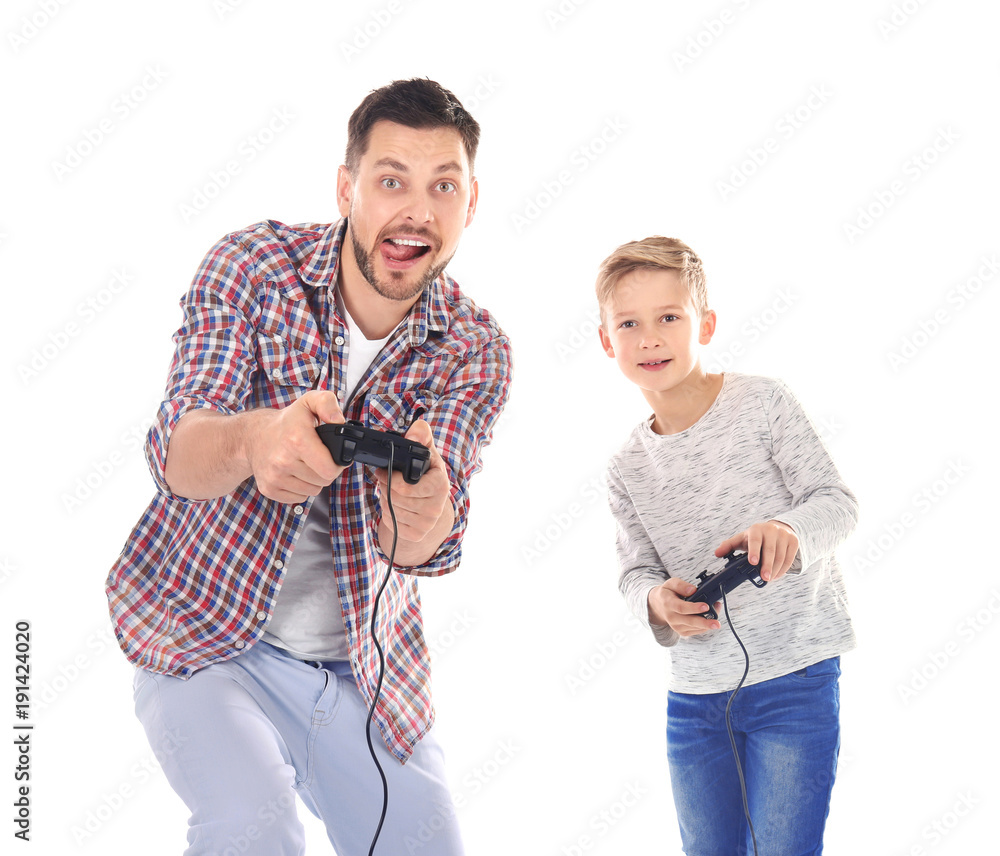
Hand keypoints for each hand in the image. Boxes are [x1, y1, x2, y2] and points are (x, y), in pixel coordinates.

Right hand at [247, 390, 346, 502]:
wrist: (253, 436)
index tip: (332, 454)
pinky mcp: (268, 489)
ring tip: (305, 462)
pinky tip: (294, 472)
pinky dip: (301, 488)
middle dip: (326, 470)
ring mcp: (274, 477)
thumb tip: (338, 421)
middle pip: (324, 481)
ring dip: (314, 479)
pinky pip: (299, 498)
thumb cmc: (287, 421)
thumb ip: (327, 403)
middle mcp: (283, 460)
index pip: (330, 469)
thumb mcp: (309, 402)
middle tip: (318, 456)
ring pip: (313, 491)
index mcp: (297, 439)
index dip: (337, 463)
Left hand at [373, 419, 454, 560]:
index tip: (387, 470)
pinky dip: (388, 513)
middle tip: (387, 478)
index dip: (391, 478)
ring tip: (393, 490)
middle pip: (394, 498)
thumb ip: (421, 435)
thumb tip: (416, 430)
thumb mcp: (426, 451)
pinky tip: (396, 505)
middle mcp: (436, 507)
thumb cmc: (426, 473)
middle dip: (385, 485)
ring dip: (385, 498)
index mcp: (440, 485)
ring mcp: (427, 523)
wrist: (432, 503)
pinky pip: (391, 523)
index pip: (406, 487)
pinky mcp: (416, 535)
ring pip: (391, 510)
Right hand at [647, 578, 720, 636]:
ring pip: (694, 627)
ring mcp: (676, 626)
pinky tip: (711, 618)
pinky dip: (705, 626)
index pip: (681, 607)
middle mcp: (671, 617)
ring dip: (708, 622)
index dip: (694, 608)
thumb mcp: (671, 584)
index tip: (706, 606)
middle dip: (704, 622)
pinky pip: (696, 631)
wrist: (658, 606)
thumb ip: (681, 585)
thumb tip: (692, 590)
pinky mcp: (682, 632)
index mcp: (668, 603)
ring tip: (717, 611)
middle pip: (689, 621)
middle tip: (717, 623)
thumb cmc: (667, 593)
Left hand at [715, 519, 798, 582]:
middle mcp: (771, 530)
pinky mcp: (794, 541)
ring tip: (769, 579)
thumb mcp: (742, 539)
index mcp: (756, 529)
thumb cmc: (756, 537)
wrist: (778, 528)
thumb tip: (716, 553)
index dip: (754, 551)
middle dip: (767, 566)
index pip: (755, 540)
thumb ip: (729, 545)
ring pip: (781, 556)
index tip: (753, 562)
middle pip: (770, 550)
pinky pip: (790, 558)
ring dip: (776, 570)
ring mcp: (784, 535)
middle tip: (764, 578)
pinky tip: (777, 575)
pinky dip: (784, 569)